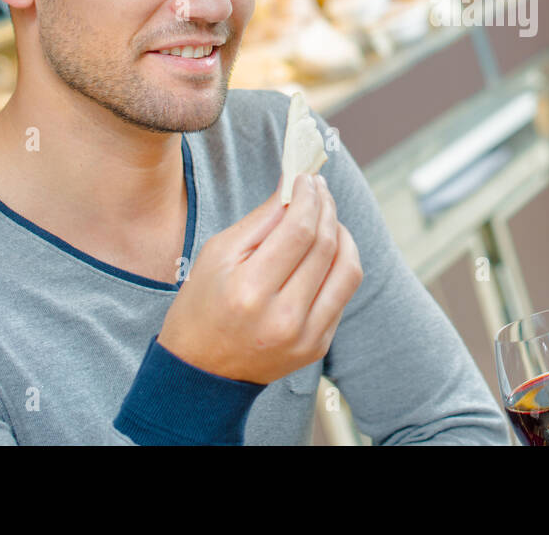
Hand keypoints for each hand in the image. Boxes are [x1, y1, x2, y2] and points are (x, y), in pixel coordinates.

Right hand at [157, 173, 363, 383]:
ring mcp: (305, 336)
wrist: (201, 372)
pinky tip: (326, 249)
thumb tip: (294, 185)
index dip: (309, 197)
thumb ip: (262, 219)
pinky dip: (341, 264)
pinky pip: (344, 293)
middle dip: (326, 207)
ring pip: (347, 269)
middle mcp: (282, 317)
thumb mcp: (219, 254)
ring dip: (343, 233)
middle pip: (326, 245)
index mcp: (250, 290)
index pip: (299, 230)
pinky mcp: (318, 345)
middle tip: (318, 188)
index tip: (306, 177)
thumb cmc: (202, 305)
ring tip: (326, 216)